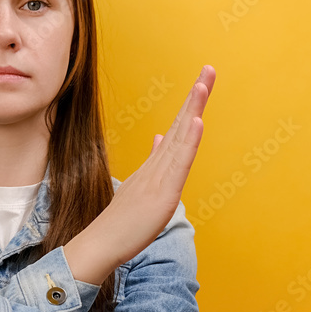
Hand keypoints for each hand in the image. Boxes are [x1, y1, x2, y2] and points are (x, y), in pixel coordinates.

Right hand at [97, 65, 215, 268]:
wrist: (101, 242)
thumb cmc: (121, 221)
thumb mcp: (142, 186)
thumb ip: (155, 162)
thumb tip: (162, 137)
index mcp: (155, 165)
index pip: (177, 129)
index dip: (190, 105)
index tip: (201, 82)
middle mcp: (157, 165)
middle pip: (181, 125)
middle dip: (196, 96)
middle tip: (209, 68)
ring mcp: (159, 177)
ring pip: (181, 137)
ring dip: (193, 109)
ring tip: (203, 83)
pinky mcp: (163, 192)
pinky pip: (179, 162)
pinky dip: (188, 139)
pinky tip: (196, 121)